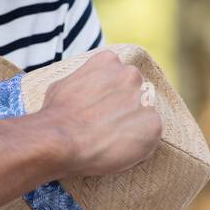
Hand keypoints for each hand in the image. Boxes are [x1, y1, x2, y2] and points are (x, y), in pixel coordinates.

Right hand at [38, 48, 162, 177]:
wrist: (60, 140)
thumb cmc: (55, 115)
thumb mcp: (63, 85)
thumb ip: (83, 82)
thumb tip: (83, 90)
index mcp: (109, 61)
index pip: (118, 74)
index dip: (110, 94)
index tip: (100, 108)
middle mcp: (130, 74)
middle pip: (135, 92)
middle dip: (124, 107)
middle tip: (106, 126)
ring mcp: (144, 98)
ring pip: (144, 114)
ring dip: (132, 125)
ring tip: (109, 140)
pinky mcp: (153, 124)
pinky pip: (150, 136)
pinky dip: (138, 144)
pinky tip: (117, 149)